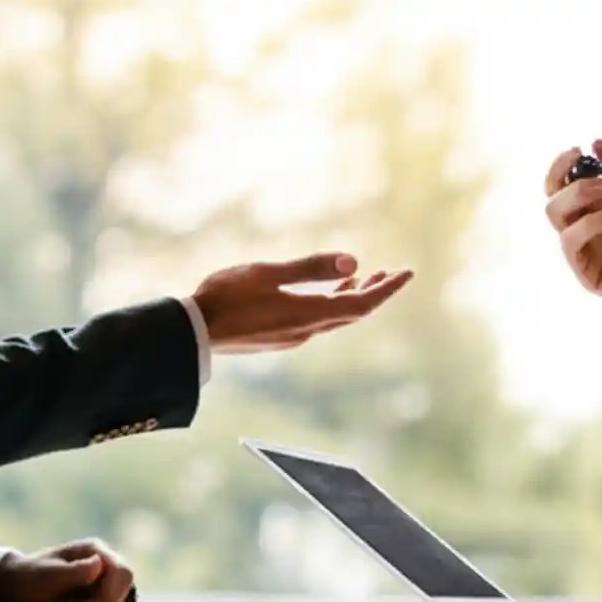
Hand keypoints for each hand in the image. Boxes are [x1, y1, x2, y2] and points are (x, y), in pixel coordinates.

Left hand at [0, 538, 134, 601]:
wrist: (17, 592)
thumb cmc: (31, 580)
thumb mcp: (49, 575)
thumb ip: (76, 571)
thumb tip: (99, 564)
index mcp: (96, 552)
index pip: (123, 573)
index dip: (108, 593)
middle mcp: (106, 567)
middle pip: (126, 591)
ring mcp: (105, 586)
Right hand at [192, 252, 412, 353]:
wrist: (194, 331)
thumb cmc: (227, 297)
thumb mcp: (269, 273)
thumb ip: (310, 268)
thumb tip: (354, 263)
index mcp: (308, 314)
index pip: (362, 305)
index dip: (387, 289)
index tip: (407, 273)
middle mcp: (306, 331)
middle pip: (353, 314)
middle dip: (375, 292)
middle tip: (391, 272)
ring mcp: (292, 337)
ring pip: (334, 318)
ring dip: (352, 298)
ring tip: (363, 278)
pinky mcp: (278, 338)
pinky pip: (317, 321)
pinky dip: (331, 304)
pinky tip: (323, 293)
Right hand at [543, 141, 601, 312]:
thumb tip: (595, 144)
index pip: (565, 182)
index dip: (564, 164)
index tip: (580, 149)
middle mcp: (589, 224)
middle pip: (554, 197)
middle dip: (568, 178)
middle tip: (601, 173)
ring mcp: (588, 249)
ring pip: (555, 217)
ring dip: (577, 195)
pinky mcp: (590, 273)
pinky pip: (572, 244)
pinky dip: (589, 224)